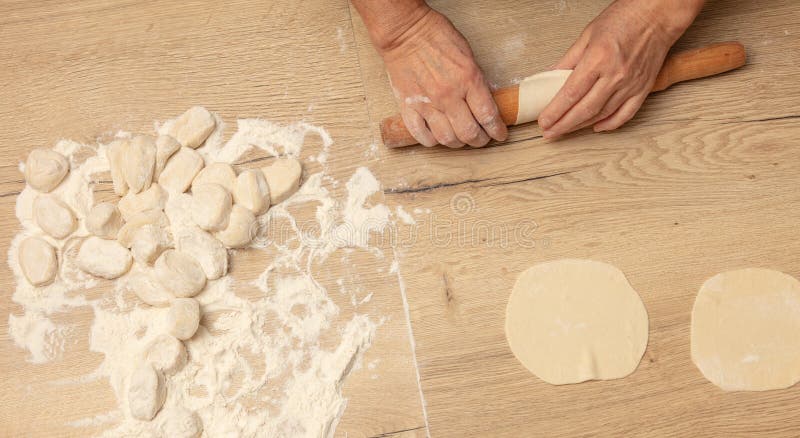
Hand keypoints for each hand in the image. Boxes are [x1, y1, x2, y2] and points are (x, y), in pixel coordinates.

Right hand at [377, 8, 506, 147]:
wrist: (405, 33)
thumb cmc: (436, 37)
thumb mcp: (468, 56)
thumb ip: (477, 81)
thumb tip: (485, 103)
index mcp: (468, 80)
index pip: (488, 116)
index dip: (497, 131)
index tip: (499, 135)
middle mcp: (449, 95)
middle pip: (469, 133)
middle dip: (479, 141)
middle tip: (481, 139)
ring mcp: (427, 104)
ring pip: (447, 139)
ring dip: (457, 143)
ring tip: (460, 138)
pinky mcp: (409, 107)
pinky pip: (422, 135)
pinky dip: (432, 141)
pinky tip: (436, 136)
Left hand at [538, 0, 702, 138]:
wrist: (657, 15)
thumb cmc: (625, 18)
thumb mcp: (587, 34)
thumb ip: (568, 59)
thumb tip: (550, 76)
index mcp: (598, 59)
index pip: (571, 94)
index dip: (555, 112)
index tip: (544, 121)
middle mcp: (615, 75)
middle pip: (584, 110)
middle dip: (563, 125)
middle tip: (550, 133)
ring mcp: (630, 84)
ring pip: (602, 115)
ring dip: (581, 126)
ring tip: (566, 130)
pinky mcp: (643, 89)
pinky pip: (625, 114)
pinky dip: (610, 124)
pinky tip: (596, 127)